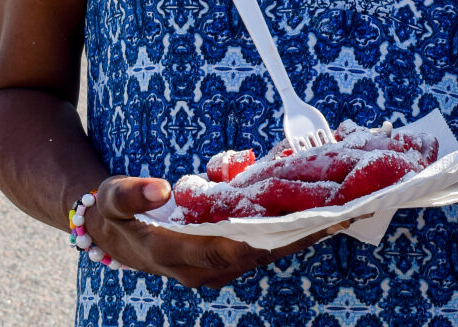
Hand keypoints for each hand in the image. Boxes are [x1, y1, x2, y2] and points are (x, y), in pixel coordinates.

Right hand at [81, 175, 342, 288]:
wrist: (111, 235)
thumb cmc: (115, 213)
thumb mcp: (112, 199)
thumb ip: (132, 194)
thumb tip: (160, 189)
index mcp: (178, 254)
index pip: (233, 249)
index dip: (272, 236)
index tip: (307, 221)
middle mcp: (202, 268)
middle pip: (261, 252)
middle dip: (303, 235)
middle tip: (345, 212)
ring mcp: (215, 267)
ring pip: (266, 251)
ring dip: (303, 234)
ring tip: (345, 211)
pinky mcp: (223, 258)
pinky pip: (261, 245)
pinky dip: (288, 231)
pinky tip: (316, 213)